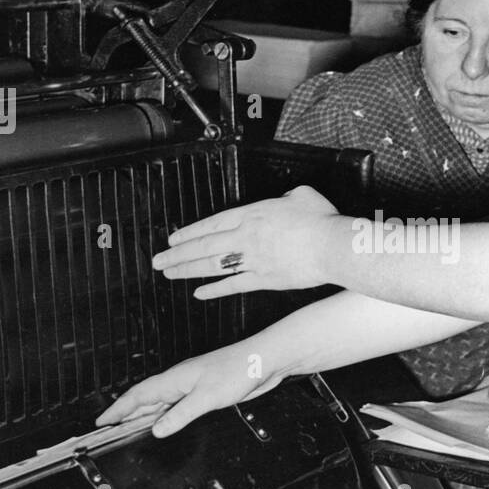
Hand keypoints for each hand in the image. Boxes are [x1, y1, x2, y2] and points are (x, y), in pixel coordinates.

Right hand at [95, 339, 284, 437]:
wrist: (264, 359)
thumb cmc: (238, 370)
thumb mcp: (206, 397)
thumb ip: (180, 414)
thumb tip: (157, 430)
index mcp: (174, 380)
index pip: (137, 396)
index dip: (118, 410)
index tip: (101, 421)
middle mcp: (180, 381)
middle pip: (145, 398)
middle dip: (125, 413)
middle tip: (109, 427)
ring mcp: (192, 385)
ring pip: (160, 401)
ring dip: (144, 414)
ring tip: (129, 427)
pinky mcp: (205, 391)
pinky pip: (176, 404)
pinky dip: (165, 414)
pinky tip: (167, 421)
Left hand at [152, 186, 338, 297]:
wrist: (331, 246)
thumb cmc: (321, 219)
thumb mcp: (302, 195)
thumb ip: (287, 197)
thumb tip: (285, 201)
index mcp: (252, 214)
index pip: (212, 223)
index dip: (190, 232)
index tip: (173, 238)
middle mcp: (246, 237)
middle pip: (204, 246)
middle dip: (178, 254)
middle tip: (158, 260)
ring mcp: (252, 260)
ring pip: (212, 266)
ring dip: (187, 270)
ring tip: (169, 274)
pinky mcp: (264, 279)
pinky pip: (233, 285)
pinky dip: (215, 290)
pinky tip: (198, 293)